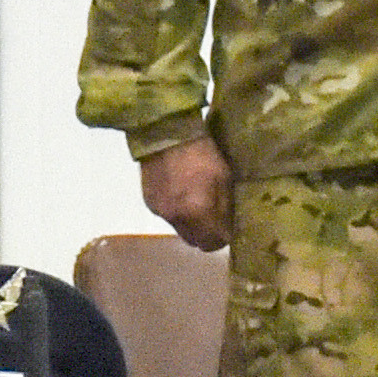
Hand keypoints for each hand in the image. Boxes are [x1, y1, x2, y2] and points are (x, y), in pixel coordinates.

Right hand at [136, 134, 232, 251]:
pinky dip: (175, 210)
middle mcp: (178, 218)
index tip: (227, 226)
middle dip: (206, 233)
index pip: (213, 243)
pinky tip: (179, 190)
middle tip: (213, 216)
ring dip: (190, 222)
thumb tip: (228, 229)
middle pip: (195, 242)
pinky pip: (167, 217)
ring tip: (195, 199)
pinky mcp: (149, 203)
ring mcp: (161, 212)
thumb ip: (226, 208)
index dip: (222, 237)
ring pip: (180, 229)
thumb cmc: (202, 151)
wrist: (165, 132)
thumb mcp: (224, 177)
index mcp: (199, 212)